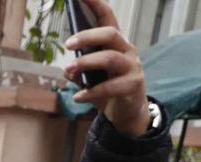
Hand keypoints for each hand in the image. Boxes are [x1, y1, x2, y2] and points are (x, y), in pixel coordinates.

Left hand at [65, 0, 150, 136]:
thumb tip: (68, 68)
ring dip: (86, 63)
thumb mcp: (89, 77)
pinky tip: (77, 97)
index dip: (95, 4)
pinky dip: (90, 93)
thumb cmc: (106, 87)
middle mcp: (126, 50)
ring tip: (69, 70)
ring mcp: (132, 67)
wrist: (126, 111)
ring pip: (110, 58)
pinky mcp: (133, 85)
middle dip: (88, 36)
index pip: (107, 18)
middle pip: (110, 34)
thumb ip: (78, 69)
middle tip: (67, 44)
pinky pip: (110, 87)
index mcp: (115, 43)